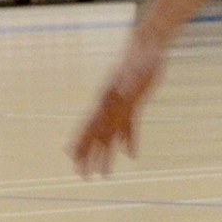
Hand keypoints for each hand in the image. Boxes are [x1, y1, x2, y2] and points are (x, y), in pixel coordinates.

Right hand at [70, 32, 166, 176]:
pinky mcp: (134, 104)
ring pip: (110, 135)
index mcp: (107, 99)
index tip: (72, 159)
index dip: (82, 143)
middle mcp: (110, 104)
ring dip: (106, 155)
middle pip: (96, 135)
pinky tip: (130, 155)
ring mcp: (121, 105)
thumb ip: (130, 82)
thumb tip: (123, 93)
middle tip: (82, 176)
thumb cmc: (142, 56)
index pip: (91, 126)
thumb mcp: (138, 69)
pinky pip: (129, 127)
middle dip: (88, 156)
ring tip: (103, 175)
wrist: (148, 45)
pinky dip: (129, 141)